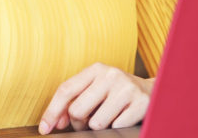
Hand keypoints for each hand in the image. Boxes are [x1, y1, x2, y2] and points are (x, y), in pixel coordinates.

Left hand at [38, 63, 152, 133]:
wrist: (153, 92)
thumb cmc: (116, 93)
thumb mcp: (96, 88)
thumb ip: (74, 100)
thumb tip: (55, 122)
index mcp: (96, 69)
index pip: (66, 90)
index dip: (52, 111)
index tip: (45, 129)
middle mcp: (111, 75)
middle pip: (77, 110)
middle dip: (79, 122)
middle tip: (88, 121)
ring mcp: (127, 89)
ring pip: (96, 123)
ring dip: (99, 127)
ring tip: (109, 117)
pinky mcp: (140, 104)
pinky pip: (116, 128)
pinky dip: (116, 128)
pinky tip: (123, 118)